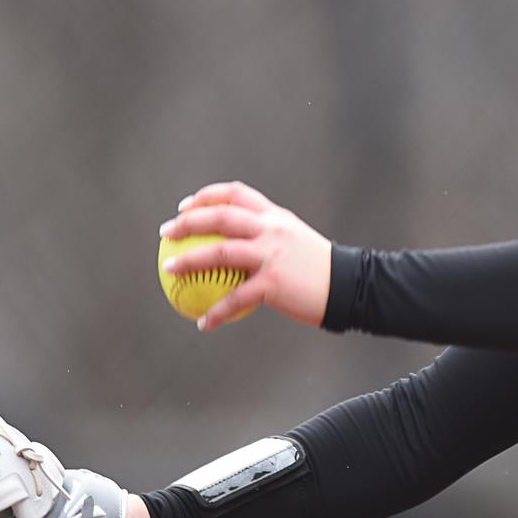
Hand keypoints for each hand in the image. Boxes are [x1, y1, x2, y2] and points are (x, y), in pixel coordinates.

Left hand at [158, 181, 334, 329]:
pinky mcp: (273, 283)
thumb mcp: (296, 241)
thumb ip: (270, 237)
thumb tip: (240, 246)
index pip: (236, 194)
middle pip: (221, 216)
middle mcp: (271, 230)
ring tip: (170, 269)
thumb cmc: (321, 269)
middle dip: (188, 221)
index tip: (185, 207)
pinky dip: (217, 312)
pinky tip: (203, 323)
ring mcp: (272, 255)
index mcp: (275, 217)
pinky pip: (236, 298)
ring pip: (220, 252)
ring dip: (189, 260)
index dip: (206, 197)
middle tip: (167, 232)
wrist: (351, 287)